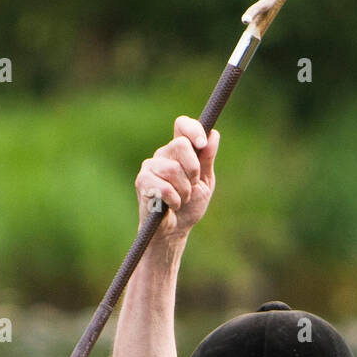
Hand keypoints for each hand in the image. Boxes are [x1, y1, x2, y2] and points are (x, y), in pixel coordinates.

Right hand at [135, 115, 219, 237]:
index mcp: (179, 151)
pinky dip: (175, 200)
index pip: (182, 126)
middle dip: (193, 169)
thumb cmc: (189, 206)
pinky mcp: (142, 182)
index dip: (193, 129)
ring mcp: (150, 167)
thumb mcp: (204, 182)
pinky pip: (165, 187)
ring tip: (182, 200)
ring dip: (184, 190)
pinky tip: (172, 206)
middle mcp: (163, 154)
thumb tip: (214, 134)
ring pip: (173, 169)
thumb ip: (207, 159)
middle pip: (181, 145)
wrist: (175, 231)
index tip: (202, 143)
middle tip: (192, 185)